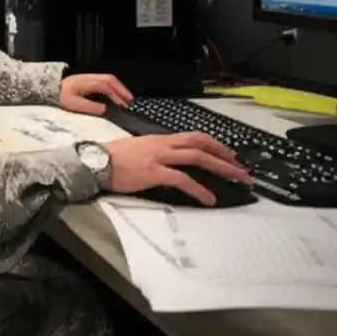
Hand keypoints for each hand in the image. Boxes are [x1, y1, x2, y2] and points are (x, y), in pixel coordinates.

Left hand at [59, 73, 132, 114]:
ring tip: (125, 98)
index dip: (116, 95)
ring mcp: (89, 78)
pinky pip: (104, 81)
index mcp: (87, 82)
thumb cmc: (60, 96)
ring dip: (118, 87)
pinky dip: (112, 87)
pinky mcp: (87, 81)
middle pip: (110, 79)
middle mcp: (89, 78)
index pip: (106, 86)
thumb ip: (89, 106)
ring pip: (108, 79)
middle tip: (130, 100)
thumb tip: (104, 109)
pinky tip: (114, 94)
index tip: (123, 104)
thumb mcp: (73, 104)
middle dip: (122, 89)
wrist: (50, 88)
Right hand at [104, 133, 252, 205]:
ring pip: (197, 158)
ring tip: (237, 179)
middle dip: (225, 155)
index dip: (215, 144)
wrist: (95, 162)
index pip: (194, 137)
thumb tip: (170, 160)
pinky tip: (209, 198)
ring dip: (221, 168)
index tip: (228, 153)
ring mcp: (159, 157)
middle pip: (201, 145)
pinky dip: (199, 189)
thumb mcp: (138, 148)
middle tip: (242, 168)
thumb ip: (156, 152)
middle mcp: (163, 145)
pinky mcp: (154, 172)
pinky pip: (182, 179)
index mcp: (160, 139)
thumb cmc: (112, 158)